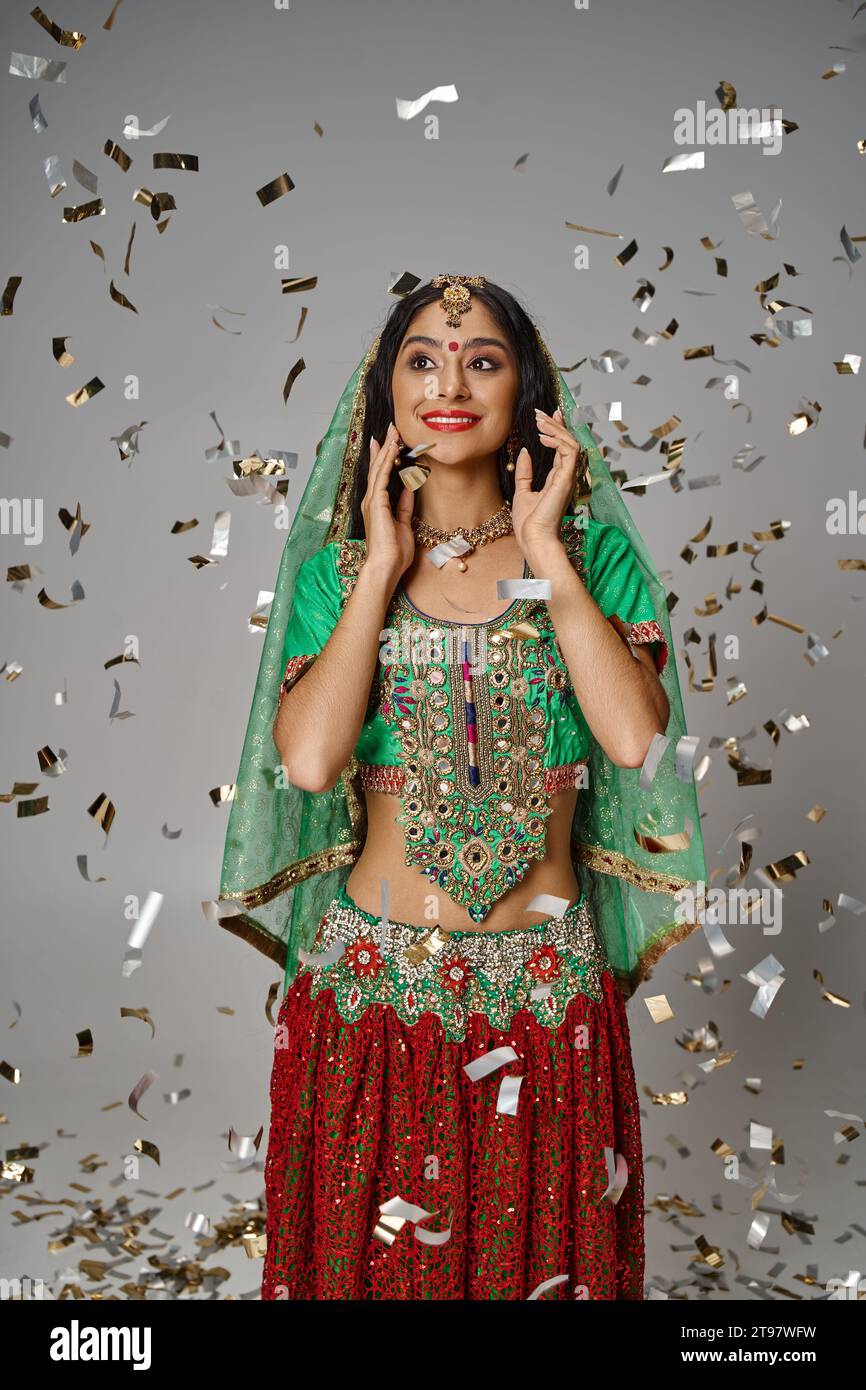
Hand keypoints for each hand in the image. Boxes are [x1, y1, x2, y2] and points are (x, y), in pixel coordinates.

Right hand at [360, 422, 415, 583]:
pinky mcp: (377, 503)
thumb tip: (410, 490)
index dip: (384, 458)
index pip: (381, 476)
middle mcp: (371, 501)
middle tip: (391, 429)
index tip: (388, 443)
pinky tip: (392, 448)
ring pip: (379, 468)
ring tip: (393, 431)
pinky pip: (382, 476)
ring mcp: (372, 501)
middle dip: (384, 447)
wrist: (386, 567)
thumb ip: (405, 506)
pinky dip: (387, 460)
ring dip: (387, 448)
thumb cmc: (395, 553)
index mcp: (378, 506)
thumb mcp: (405, 524)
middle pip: (377, 467)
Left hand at [511, 406, 577, 565]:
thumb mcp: (521, 491)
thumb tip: (525, 451)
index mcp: (557, 479)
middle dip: (556, 424)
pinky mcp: (566, 478)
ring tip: (539, 420)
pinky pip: (569, 451)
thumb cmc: (528, 523)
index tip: (547, 415)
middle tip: (540, 412)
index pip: (561, 448)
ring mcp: (568, 477)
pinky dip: (557, 439)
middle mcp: (566, 476)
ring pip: (571, 442)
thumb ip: (525, 472)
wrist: (532, 538)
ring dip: (556, 428)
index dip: (556, 430)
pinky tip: (543, 436)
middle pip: (568, 442)